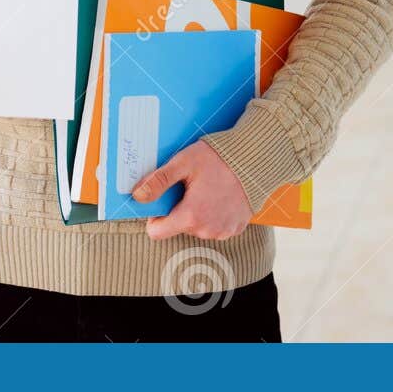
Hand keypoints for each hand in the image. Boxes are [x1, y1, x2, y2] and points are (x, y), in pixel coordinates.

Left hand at [131, 141, 252, 241]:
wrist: (254, 159)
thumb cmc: (218, 158)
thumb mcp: (183, 163)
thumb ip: (158, 181)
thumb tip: (138, 195)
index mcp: (191, 216)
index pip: (157, 233)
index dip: (155, 217)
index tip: (163, 200)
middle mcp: (207, 230)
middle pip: (178, 227)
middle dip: (179, 210)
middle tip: (190, 187)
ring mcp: (223, 231)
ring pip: (197, 228)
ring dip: (197, 213)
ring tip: (207, 190)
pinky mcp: (236, 228)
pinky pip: (215, 227)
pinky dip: (214, 215)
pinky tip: (220, 196)